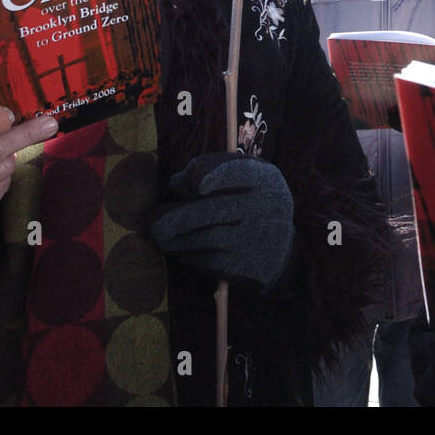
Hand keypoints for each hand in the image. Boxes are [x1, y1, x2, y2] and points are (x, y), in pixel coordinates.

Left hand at [150, 152, 293, 290]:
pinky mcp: (246, 265)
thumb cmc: (252, 203)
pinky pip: (208, 260)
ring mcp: (256, 238)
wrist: (280, 251)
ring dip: (176, 238)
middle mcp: (264, 207)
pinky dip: (192, 256)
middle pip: (210, 210)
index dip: (203, 175)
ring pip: (204, 238)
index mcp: (265, 178)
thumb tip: (176, 183)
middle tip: (153, 224)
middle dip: (175, 217)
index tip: (182, 185)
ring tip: (162, 236)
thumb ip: (213, 169)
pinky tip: (188, 251)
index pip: (233, 171)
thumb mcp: (246, 178)